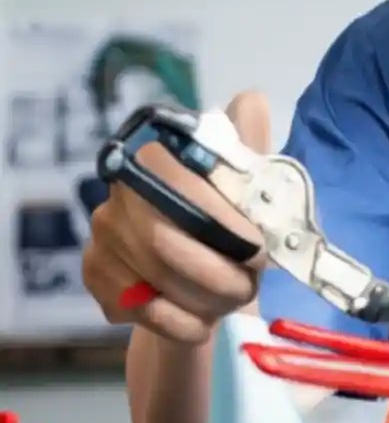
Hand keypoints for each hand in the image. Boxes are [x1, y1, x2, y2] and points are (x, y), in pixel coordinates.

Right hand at [82, 91, 271, 344]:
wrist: (209, 293)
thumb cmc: (234, 235)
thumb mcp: (253, 191)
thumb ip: (252, 151)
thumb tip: (250, 100)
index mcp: (158, 160)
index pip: (178, 183)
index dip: (223, 221)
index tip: (257, 249)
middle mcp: (120, 192)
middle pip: (163, 238)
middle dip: (219, 271)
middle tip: (248, 284)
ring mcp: (102, 235)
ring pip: (155, 277)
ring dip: (207, 299)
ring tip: (231, 300)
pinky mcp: (97, 278)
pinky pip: (142, 309)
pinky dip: (183, 322)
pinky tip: (199, 319)